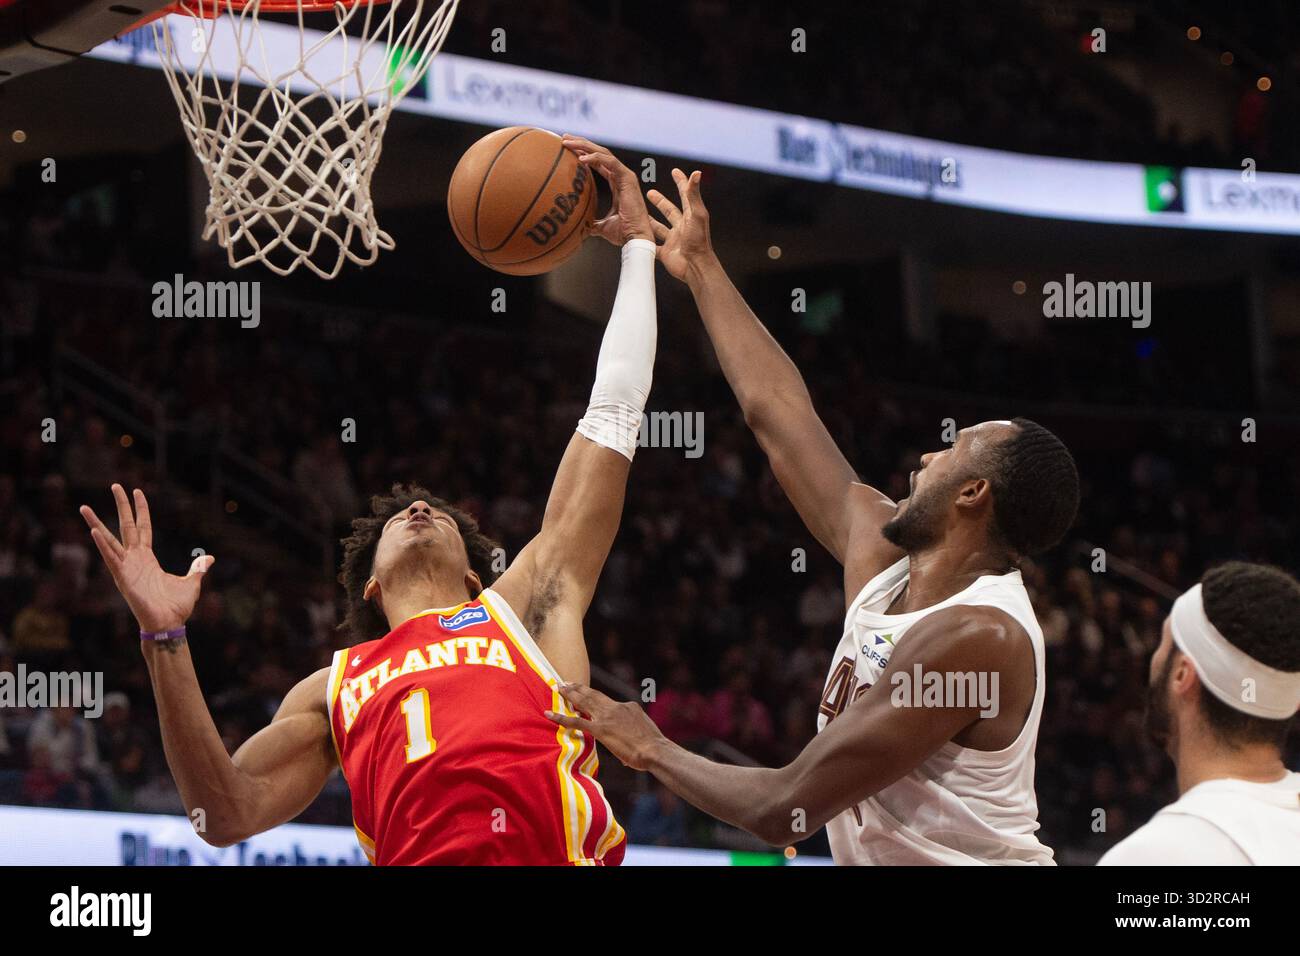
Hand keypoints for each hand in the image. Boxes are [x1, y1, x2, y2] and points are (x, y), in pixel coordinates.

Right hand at [79, 484, 213, 633]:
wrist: (169, 624)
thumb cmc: (176, 607)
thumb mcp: (192, 582)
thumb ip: (198, 568)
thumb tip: (209, 558)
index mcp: (148, 558)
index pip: (143, 527)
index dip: (140, 510)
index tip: (137, 491)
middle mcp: (135, 559)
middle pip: (125, 526)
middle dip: (121, 506)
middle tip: (115, 485)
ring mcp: (126, 567)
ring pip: (109, 540)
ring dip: (96, 524)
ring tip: (84, 507)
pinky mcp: (122, 578)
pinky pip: (111, 558)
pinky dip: (102, 545)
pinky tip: (93, 531)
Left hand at [545, 681, 664, 770]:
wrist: (654, 749)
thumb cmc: (653, 746)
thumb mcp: (644, 732)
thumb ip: (631, 734)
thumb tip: (626, 749)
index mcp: (628, 707)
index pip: (608, 701)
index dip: (595, 698)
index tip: (586, 692)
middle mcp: (616, 707)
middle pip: (593, 695)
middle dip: (579, 688)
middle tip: (566, 682)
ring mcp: (607, 717)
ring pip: (584, 702)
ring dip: (570, 694)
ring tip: (559, 687)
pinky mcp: (600, 729)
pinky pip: (576, 722)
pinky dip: (561, 717)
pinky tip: (549, 714)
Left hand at [561, 135, 653, 246]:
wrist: (635, 237)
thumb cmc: (622, 232)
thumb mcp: (601, 226)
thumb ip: (591, 222)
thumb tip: (578, 228)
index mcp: (616, 183)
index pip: (598, 162)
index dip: (584, 153)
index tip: (567, 148)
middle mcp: (620, 175)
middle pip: (599, 153)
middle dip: (581, 143)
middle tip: (564, 139)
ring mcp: (625, 175)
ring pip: (603, 153)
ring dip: (584, 145)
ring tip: (568, 142)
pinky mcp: (628, 177)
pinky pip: (610, 162)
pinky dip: (596, 158)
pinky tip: (581, 158)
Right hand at [646, 167, 713, 282]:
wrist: (695, 267)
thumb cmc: (698, 241)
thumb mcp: (696, 214)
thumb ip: (694, 194)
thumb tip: (696, 173)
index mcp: (690, 215)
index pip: (685, 194)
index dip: (680, 182)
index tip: (675, 171)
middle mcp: (681, 227)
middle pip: (669, 210)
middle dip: (660, 201)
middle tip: (649, 192)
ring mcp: (673, 240)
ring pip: (658, 227)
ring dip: (649, 220)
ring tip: (638, 212)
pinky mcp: (665, 252)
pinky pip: (652, 245)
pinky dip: (644, 241)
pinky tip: (635, 237)